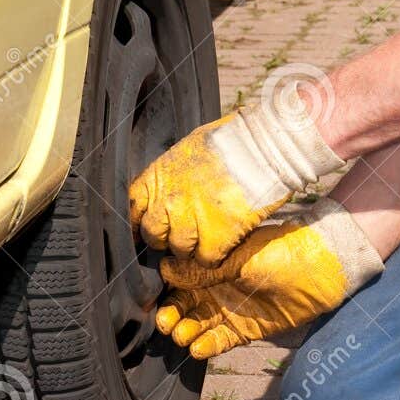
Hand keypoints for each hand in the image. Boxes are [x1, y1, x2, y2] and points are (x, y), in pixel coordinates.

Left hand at [129, 81, 343, 264]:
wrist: (266, 144)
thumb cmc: (233, 139)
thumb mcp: (190, 147)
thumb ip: (172, 173)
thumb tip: (165, 188)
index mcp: (159, 176)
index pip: (132, 209)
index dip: (140, 221)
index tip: (152, 227)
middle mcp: (169, 199)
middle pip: (154, 235)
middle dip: (167, 236)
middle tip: (188, 230)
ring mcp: (191, 219)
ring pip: (180, 251)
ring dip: (194, 247)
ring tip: (211, 233)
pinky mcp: (217, 236)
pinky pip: (206, 260)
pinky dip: (216, 255)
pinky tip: (226, 241)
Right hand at [155, 198, 382, 358]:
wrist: (318, 271)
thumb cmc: (279, 253)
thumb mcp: (238, 258)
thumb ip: (204, 269)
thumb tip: (165, 268)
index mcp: (212, 262)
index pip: (179, 277)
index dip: (164, 288)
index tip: (149, 298)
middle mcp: (216, 287)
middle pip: (183, 304)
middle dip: (171, 314)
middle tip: (165, 321)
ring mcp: (228, 309)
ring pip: (197, 324)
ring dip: (185, 331)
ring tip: (180, 335)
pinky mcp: (243, 330)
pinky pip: (218, 342)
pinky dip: (206, 346)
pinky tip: (196, 348)